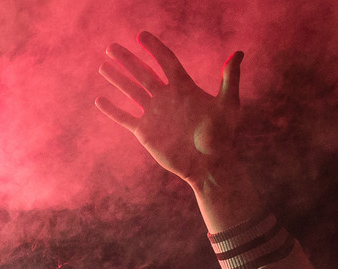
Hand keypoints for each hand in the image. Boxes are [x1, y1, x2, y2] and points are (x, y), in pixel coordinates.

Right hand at [96, 32, 241, 186]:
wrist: (207, 164)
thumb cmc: (221, 136)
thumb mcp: (229, 105)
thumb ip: (230, 79)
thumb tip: (238, 53)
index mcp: (183, 88)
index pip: (165, 61)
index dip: (154, 48)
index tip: (140, 36)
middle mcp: (166, 97)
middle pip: (142, 73)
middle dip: (127, 60)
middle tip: (111, 47)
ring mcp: (154, 114)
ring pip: (131, 91)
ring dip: (117, 79)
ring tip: (103, 66)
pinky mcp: (145, 132)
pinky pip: (125, 118)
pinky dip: (112, 110)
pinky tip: (99, 100)